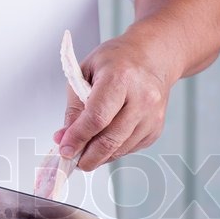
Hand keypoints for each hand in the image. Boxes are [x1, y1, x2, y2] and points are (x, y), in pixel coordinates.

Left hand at [53, 30, 175, 170]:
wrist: (153, 58)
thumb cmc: (117, 61)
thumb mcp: (85, 73)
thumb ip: (74, 108)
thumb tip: (64, 138)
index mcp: (120, 78)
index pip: (97, 118)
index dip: (78, 138)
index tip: (64, 150)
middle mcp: (141, 98)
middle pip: (109, 140)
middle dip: (86, 157)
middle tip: (71, 160)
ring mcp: (152, 116)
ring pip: (119, 149)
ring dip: (97, 156)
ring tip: (83, 150)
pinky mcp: (155, 129)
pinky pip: (129, 149)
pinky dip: (112, 151)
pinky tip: (104, 139)